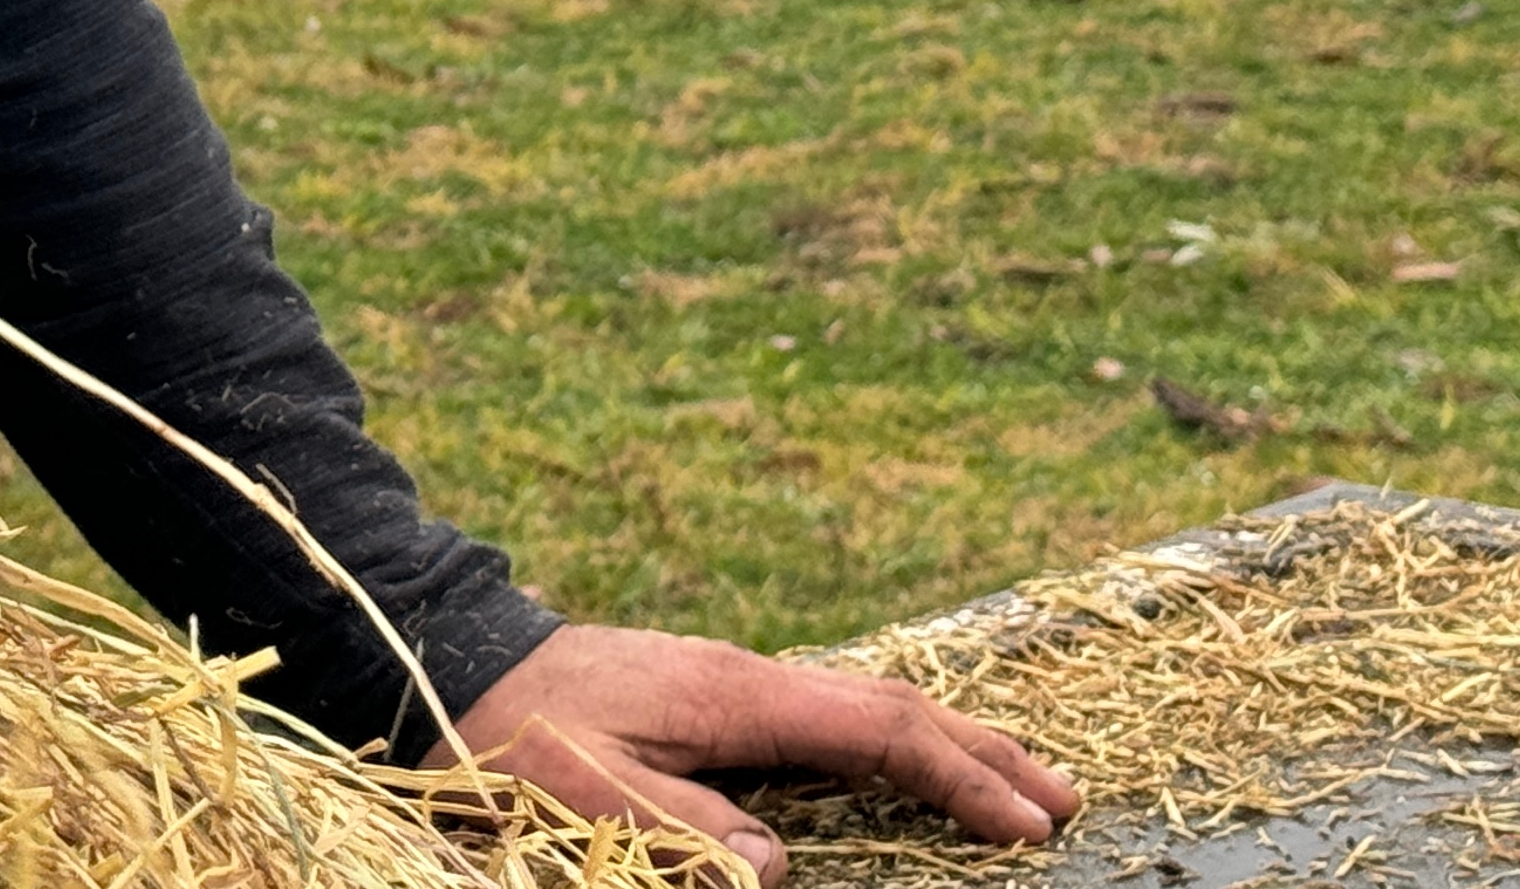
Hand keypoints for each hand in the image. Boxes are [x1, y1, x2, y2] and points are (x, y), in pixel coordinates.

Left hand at [438, 622, 1080, 885]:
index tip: (1027, 826)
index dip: (958, 778)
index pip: (876, 732)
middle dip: (981, 753)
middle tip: (1065, 801)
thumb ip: (681, 831)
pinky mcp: (713, 693)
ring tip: (1015, 781)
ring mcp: (734, 680)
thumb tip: (778, 868)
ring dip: (944, 742)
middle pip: (890, 709)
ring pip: (864, 707)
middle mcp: (749, 676)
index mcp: (735, 694)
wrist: (454, 653)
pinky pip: (827, 716)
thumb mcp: (583, 792)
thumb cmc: (513, 729)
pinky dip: (888, 739)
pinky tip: (904, 762)